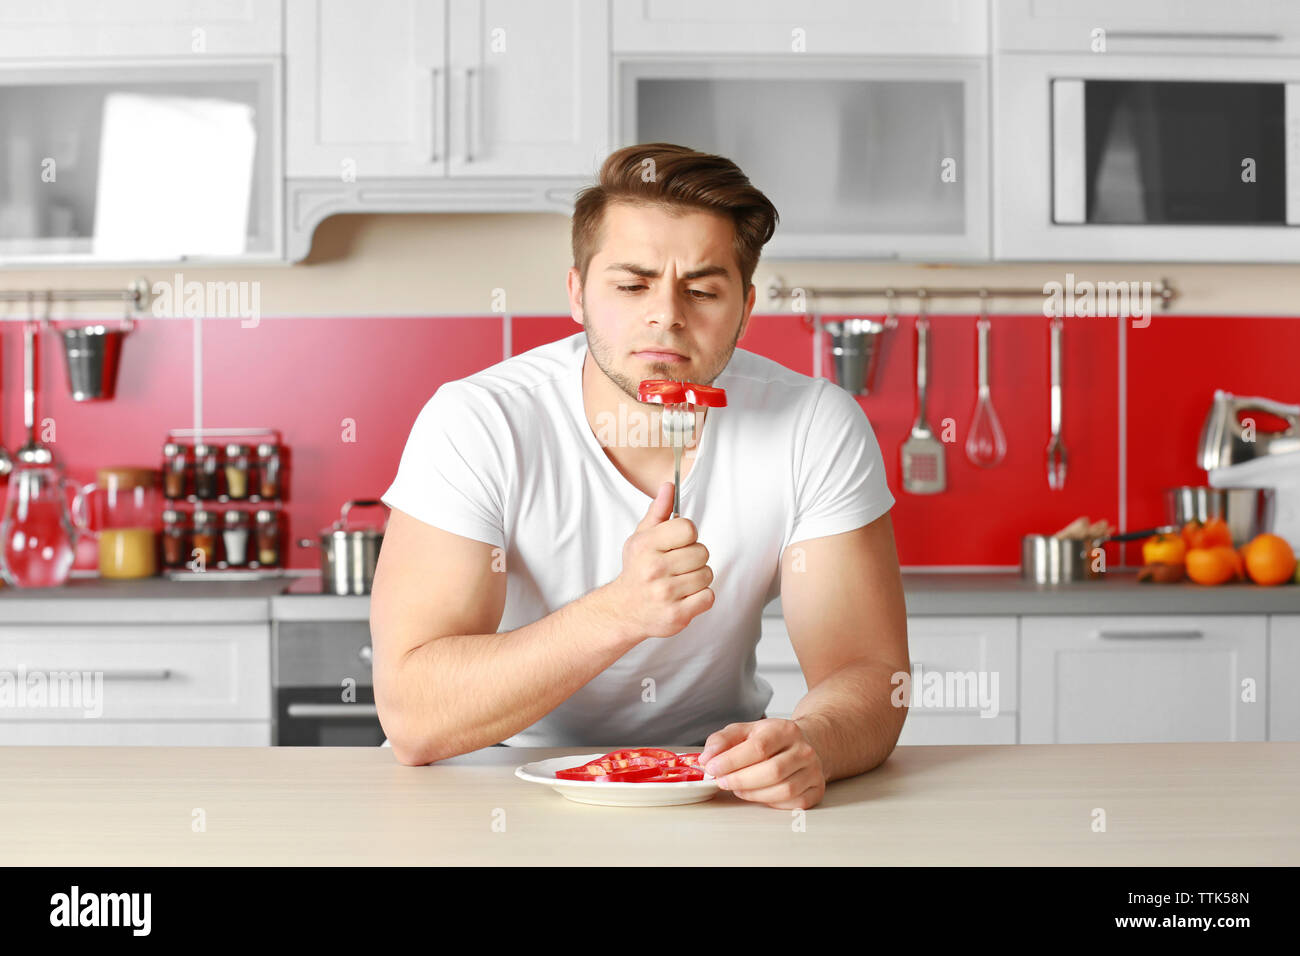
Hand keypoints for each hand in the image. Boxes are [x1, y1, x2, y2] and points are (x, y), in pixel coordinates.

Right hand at [605, 480, 714, 642]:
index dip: (688, 535)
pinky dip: (701, 597)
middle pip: (702, 552)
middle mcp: (654, 569)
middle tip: (678, 565)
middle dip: (695, 557)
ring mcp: (665, 594)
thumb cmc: (636, 570)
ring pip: (707, 574)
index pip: (688, 528)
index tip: (678, 543)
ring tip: (680, 581)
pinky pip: (708, 597)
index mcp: (645, 546)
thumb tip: (669, 486)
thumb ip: (658, 512)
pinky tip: (684, 596)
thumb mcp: (641, 538)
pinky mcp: (677, 615)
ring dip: (698, 577)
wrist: (624, 611)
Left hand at [699, 718, 825, 809]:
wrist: (803, 744)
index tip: (712, 768)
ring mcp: (813, 771)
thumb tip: (706, 759)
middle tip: (722, 782)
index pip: (758, 747)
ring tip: (737, 788)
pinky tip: (757, 794)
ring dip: (753, 794)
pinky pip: (792, 803)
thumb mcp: (744, 731)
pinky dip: (770, 802)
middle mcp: (803, 750)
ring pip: (783, 790)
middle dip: (740, 780)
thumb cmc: (770, 740)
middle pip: (772, 771)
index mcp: (784, 729)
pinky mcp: (816, 790)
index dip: (732, 761)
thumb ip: (722, 741)